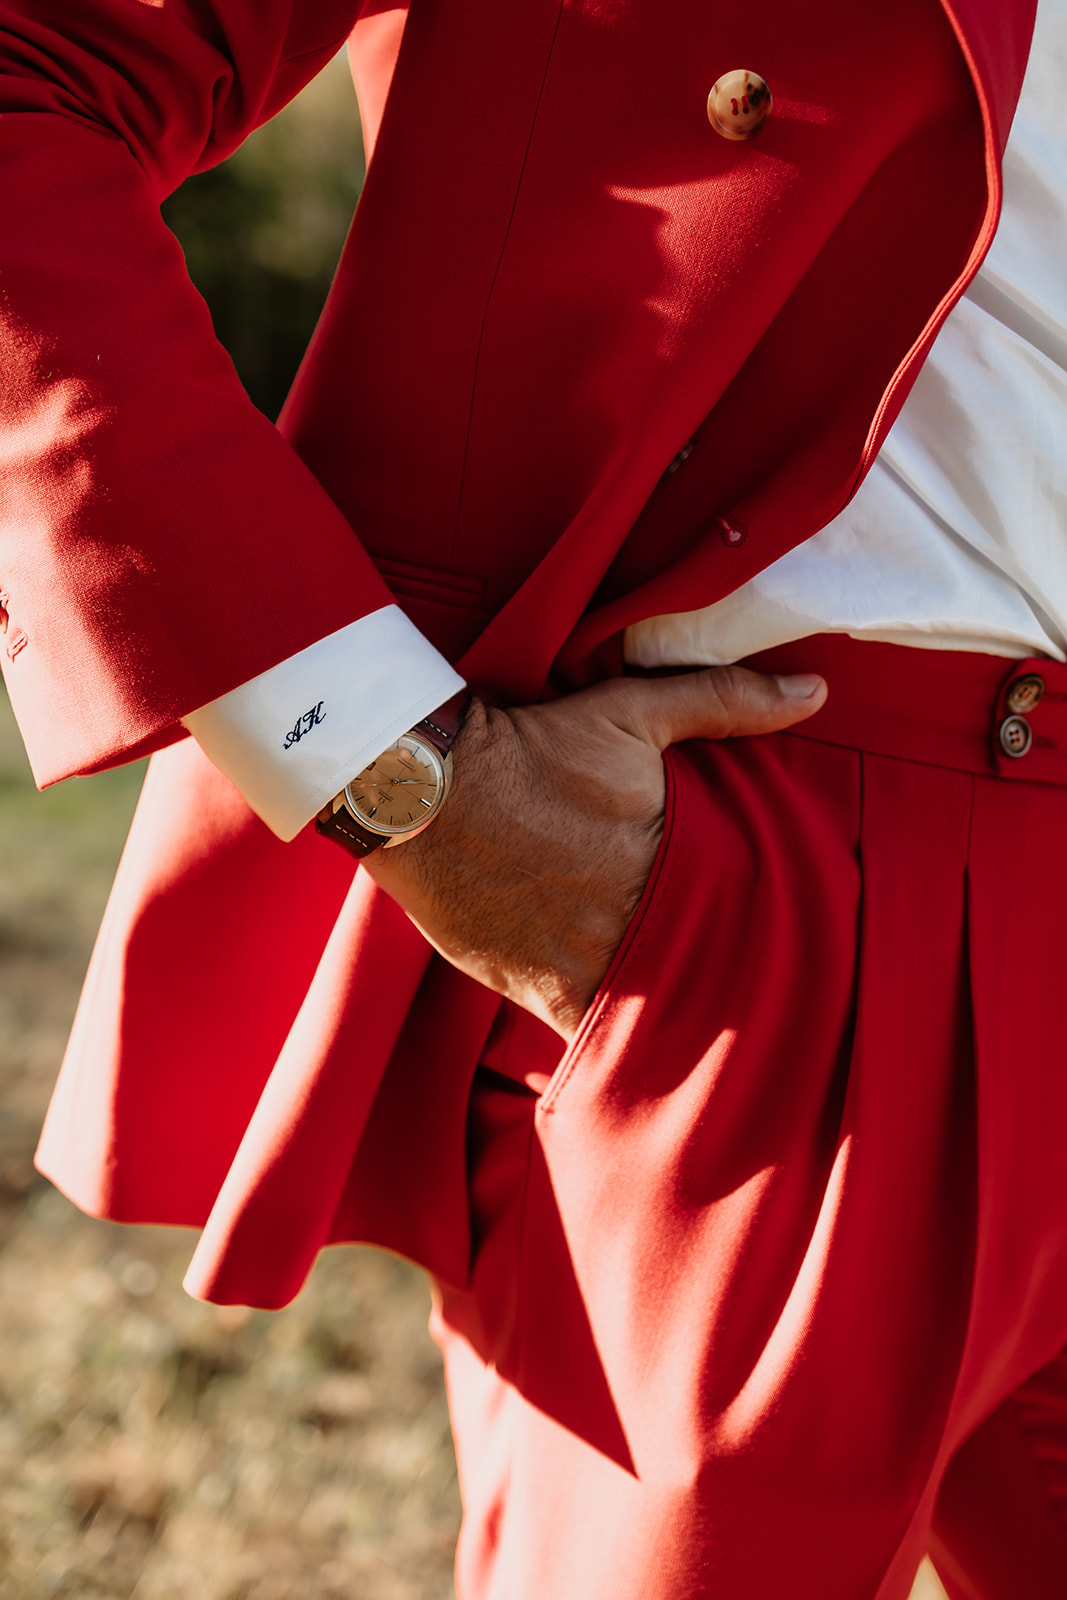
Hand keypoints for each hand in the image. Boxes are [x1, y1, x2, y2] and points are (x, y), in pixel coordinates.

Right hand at [362, 667, 826, 1040]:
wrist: (424, 790)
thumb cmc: (532, 746)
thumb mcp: (632, 710)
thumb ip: (725, 702)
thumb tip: (815, 691)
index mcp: (670, 863)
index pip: (741, 914)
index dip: (763, 927)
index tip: (789, 941)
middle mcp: (632, 924)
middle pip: (701, 968)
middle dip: (722, 973)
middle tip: (753, 990)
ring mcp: (583, 966)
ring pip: (652, 1009)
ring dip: (671, 1008)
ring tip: (700, 1020)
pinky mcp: (536, 992)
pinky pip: (589, 1035)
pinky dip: (613, 1038)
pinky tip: (635, 1047)